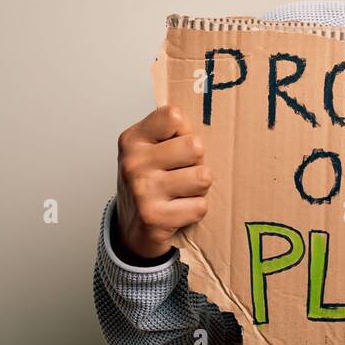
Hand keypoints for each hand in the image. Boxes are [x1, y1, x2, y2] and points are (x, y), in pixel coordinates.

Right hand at [115, 104, 212, 258]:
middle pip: (195, 146)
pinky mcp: (153, 217)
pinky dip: (194, 211)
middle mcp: (134, 162)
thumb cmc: (149, 183)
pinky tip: (177, 211)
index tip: (175, 145)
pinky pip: (200, 206)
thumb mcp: (151, 149)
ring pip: (203, 177)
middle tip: (182, 174)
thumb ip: (174, 133)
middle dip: (197, 163)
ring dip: (198, 189)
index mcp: (134, 139)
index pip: (174, 116)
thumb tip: (212, 120)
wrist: (132, 228)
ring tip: (181, 193)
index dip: (185, 131)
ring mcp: (142, 190)